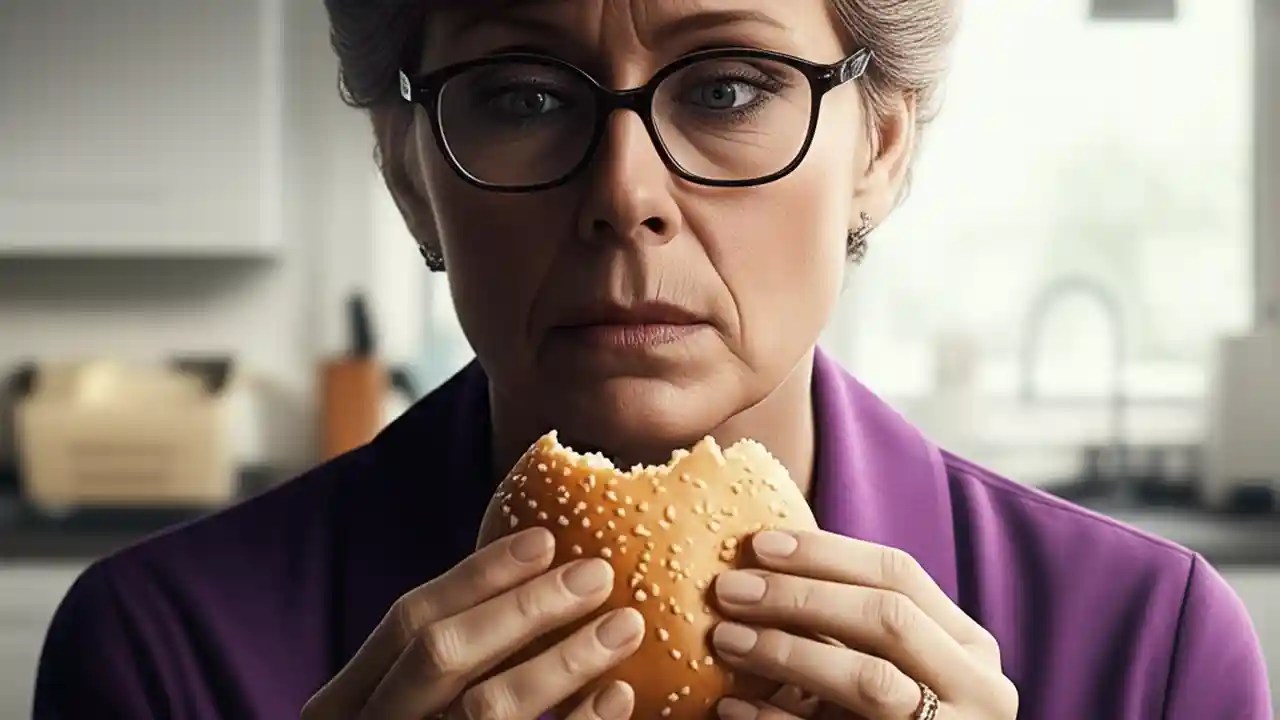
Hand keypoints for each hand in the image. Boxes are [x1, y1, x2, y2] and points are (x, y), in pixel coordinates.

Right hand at [301, 527, 644, 719]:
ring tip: (626, 626)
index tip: (545, 539)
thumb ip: (440, 663)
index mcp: (346, 702)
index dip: (477, 575)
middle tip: (598, 574)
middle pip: (442, 654)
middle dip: (525, 608)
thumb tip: (538, 578)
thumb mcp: (404, 705)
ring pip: (486, 708)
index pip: (407, 620)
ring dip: (563, 661)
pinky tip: (618, 695)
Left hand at [709, 530, 1016, 719]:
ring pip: (870, 681)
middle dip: (800, 597)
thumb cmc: (890, 719)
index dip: (826, 553)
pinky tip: (731, 706)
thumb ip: (850, 623)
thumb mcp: (894, 668)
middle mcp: (978, 691)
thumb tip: (757, 565)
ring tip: (725, 639)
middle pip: (886, 619)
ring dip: (788, 653)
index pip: (899, 575)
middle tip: (728, 590)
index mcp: (969, 647)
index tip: (758, 543)